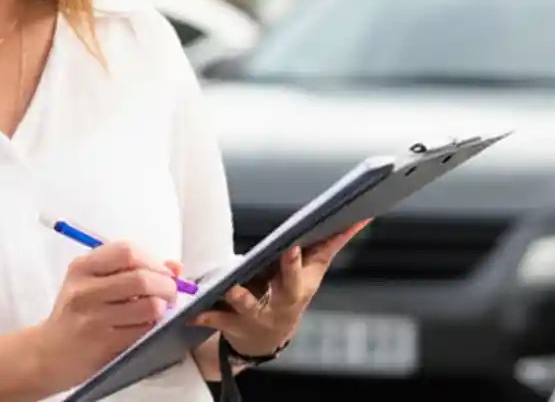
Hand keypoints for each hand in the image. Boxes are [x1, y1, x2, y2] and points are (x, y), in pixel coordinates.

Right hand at [31, 241, 179, 390]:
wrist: (48, 353)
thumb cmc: (76, 313)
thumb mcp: (91, 282)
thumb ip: (130, 268)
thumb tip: (175, 266)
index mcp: (82, 268)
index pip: (127, 251)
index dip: (153, 260)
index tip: (162, 272)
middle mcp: (84, 291)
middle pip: (142, 279)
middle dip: (166, 286)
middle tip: (170, 293)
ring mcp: (94, 319)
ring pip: (149, 307)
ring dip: (162, 309)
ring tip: (158, 311)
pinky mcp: (104, 345)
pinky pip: (144, 331)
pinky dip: (153, 327)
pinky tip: (146, 326)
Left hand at [189, 219, 370, 357]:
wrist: (267, 338)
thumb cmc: (291, 293)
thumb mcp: (313, 272)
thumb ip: (333, 243)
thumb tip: (362, 216)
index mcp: (303, 285)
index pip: (311, 267)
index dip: (307, 256)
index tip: (301, 242)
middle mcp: (285, 302)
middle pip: (289, 286)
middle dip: (290, 269)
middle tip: (288, 251)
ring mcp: (260, 316)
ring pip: (250, 306)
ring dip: (240, 297)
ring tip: (229, 286)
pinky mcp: (234, 324)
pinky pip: (217, 320)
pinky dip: (205, 316)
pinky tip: (191, 311)